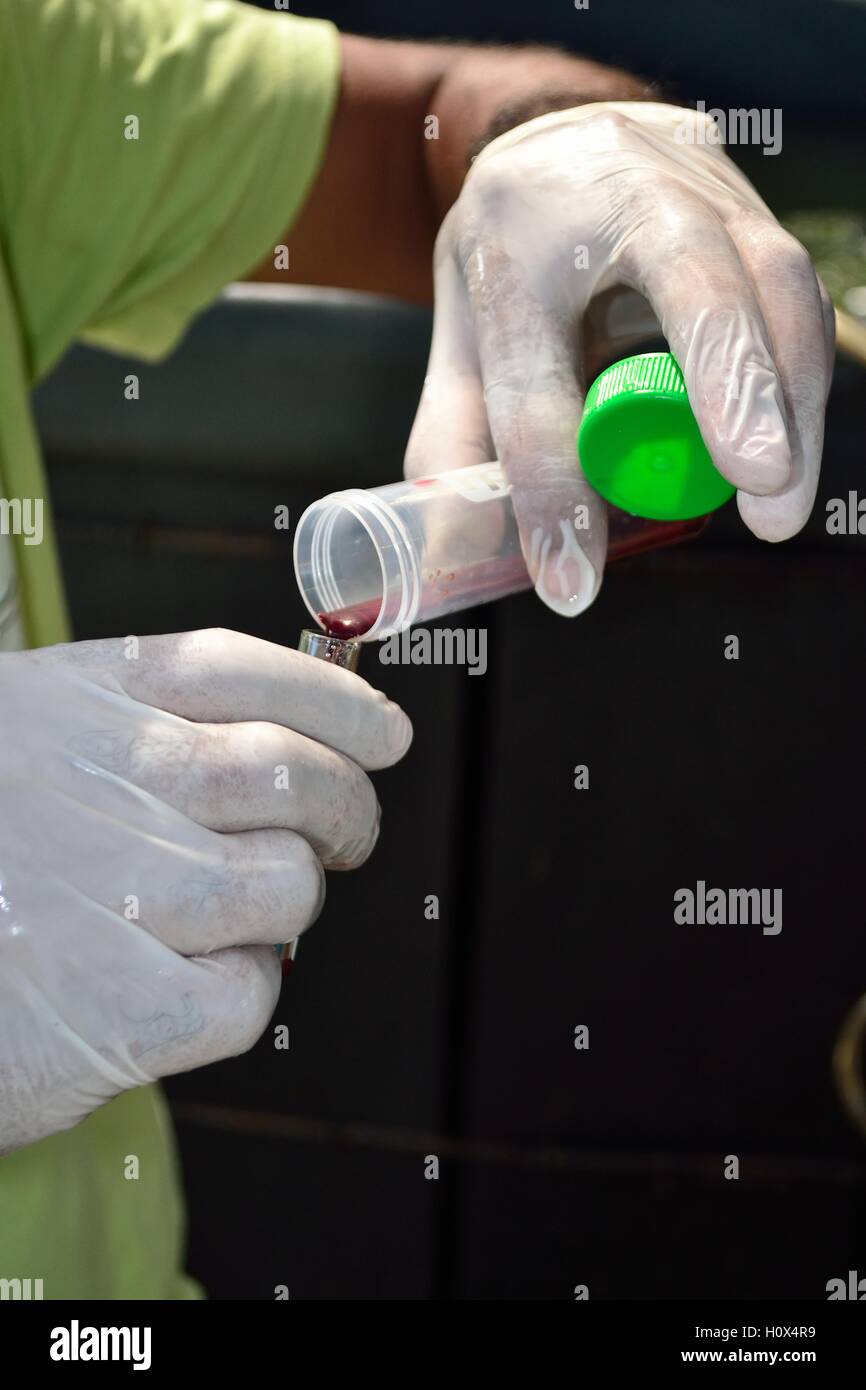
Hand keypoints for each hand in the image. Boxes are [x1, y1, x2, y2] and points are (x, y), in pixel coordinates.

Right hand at [0, 629, 411, 1152]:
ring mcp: (117, 891)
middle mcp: (106, 779)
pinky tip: (185, 989)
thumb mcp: (11, 742)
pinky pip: (251, 991)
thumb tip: (272, 734)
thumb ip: (121, 728)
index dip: (336, 700)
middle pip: (292, 774)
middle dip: (348, 809)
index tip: (383, 732)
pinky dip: (241, 992)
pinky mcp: (122, 1007)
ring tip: (233, 918)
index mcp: (73, 702)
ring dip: (284, 903)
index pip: (242, 671)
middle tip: (345, 836)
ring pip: (287, 883)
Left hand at [405, 101, 834, 614]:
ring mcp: (694, 181)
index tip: (571, 582)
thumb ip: (457, 442)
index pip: (531, 377)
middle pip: (690, 282)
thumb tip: (455, 548)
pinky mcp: (751, 205)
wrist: (561, 148)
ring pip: (771, 277)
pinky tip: (791, 441)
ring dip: (790, 396)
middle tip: (760, 489)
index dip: (552, 485)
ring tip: (779, 499)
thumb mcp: (461, 342)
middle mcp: (605, 189)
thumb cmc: (510, 264)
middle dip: (734, 389)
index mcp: (508, 240)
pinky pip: (796, 291)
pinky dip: (801, 375)